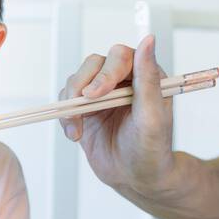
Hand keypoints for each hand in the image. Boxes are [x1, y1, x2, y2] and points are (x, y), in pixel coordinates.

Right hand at [60, 34, 176, 197]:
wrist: (136, 179)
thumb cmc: (151, 150)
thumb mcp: (152, 116)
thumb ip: (148, 78)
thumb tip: (149, 39)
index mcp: (144, 76)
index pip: (120, 57)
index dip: (105, 72)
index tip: (96, 95)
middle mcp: (122, 80)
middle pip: (93, 64)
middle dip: (83, 85)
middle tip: (82, 109)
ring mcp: (101, 94)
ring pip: (76, 80)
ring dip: (72, 102)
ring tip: (77, 126)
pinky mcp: (85, 109)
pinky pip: (66, 100)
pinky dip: (65, 116)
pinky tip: (75, 133)